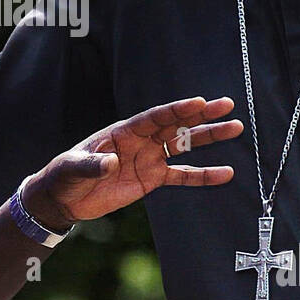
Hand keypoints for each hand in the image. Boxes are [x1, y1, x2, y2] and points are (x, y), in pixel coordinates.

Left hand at [22, 96, 241, 227]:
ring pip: (184, 145)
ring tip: (235, 129)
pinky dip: (203, 175)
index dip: (177, 110)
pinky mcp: (152, 179)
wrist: (65, 197)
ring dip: (208, 138)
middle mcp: (141, 141)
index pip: (155, 117)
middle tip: (228, 106)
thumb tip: (110, 162)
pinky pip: (182, 175)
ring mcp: (149, 159)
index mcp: (123, 131)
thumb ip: (91, 164)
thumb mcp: (73, 168)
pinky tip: (225, 173)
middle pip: (176, 125)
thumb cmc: (65, 175)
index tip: (200, 102)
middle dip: (202, 116)